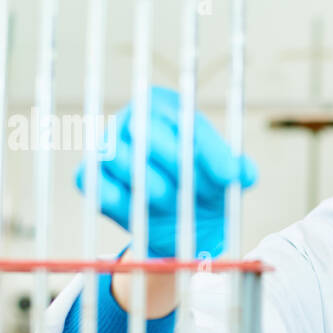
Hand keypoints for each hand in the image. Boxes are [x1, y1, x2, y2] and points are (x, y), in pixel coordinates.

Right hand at [76, 85, 257, 258]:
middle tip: (198, 194)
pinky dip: (118, 199)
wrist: (183, 225)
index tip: (231, 179)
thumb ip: (239, 172)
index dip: (210, 151)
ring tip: (173, 204)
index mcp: (168, 107)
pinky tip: (140, 212)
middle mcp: (133, 119)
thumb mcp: (230, 180)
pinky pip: (93, 182)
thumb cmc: (206, 188)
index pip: (186, 119)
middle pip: (148, 133)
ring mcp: (107, 145)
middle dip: (179, 167)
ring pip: (122, 159)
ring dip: (153, 188)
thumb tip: (242, 173)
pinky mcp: (90, 176)